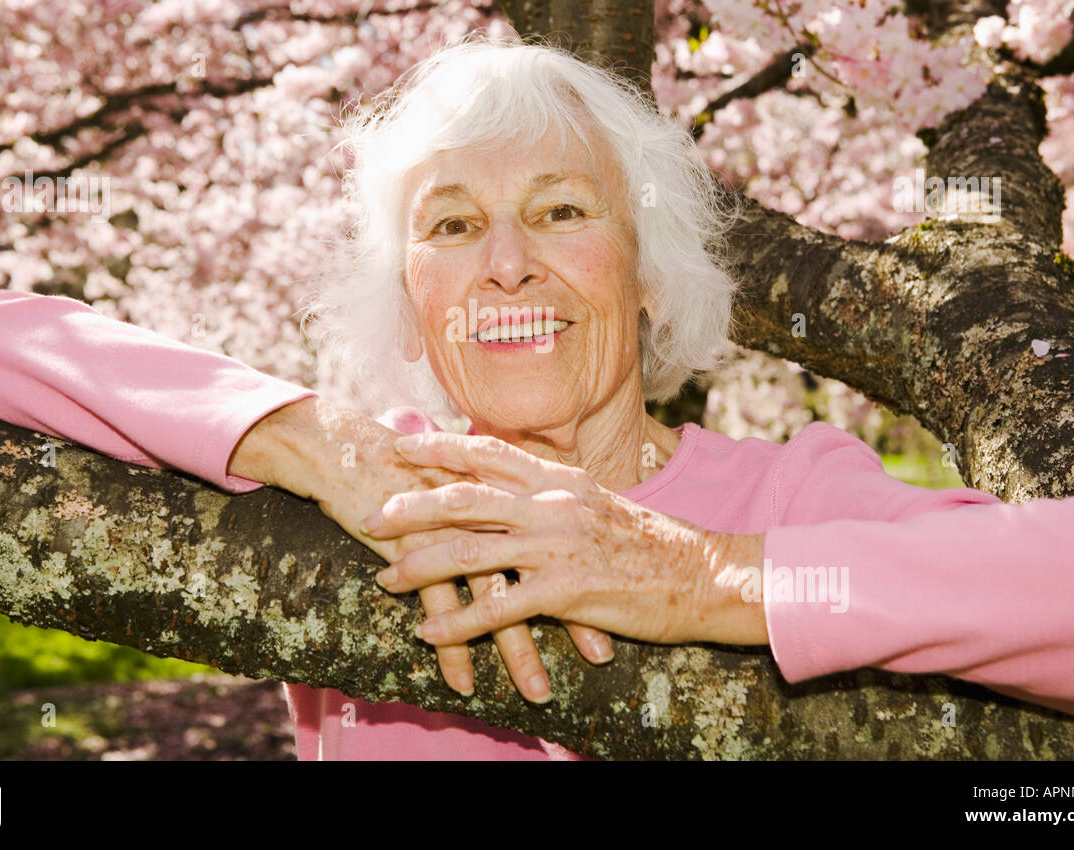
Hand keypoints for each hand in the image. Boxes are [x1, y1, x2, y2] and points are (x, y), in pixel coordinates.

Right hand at [227, 398, 587, 701]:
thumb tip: (537, 516)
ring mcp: (450, 529)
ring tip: (539, 692)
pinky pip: (439, 606)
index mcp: (505, 487)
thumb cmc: (408, 466)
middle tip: (603, 654)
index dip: (593, 570)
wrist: (345, 449)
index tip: (624, 605)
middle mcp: (486, 507)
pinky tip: (465, 684)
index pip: (562, 535)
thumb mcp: (467, 474)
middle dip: (574, 615)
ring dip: (518, 649)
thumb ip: (503, 494)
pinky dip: (453, 648)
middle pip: (540, 568)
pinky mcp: (410, 547)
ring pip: (495, 596)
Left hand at [363, 431, 768, 647]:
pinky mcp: (567, 592)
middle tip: (369, 514)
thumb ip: (552, 496)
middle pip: (464, 497)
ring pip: (471, 551)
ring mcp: (559, 547)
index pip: (488, 451)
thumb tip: (513, 490)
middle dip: (410, 505)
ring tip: (384, 577)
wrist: (703, 575)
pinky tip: (428, 630)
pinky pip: (498, 608)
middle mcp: (553, 504)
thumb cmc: (649, 544)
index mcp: (560, 478)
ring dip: (420, 566)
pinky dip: (458, 621)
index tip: (400, 444)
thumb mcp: (598, 504)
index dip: (439, 447)